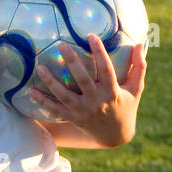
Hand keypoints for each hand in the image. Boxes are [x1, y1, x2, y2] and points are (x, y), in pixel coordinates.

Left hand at [28, 34, 145, 146]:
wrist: (115, 136)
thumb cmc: (127, 106)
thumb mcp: (136, 89)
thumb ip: (139, 67)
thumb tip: (140, 44)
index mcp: (112, 92)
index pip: (105, 69)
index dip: (99, 52)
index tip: (91, 36)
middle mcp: (96, 101)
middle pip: (82, 79)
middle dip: (72, 61)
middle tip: (61, 45)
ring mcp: (83, 111)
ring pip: (65, 95)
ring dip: (51, 81)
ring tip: (40, 67)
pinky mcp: (73, 117)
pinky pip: (55, 109)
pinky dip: (42, 101)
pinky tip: (31, 91)